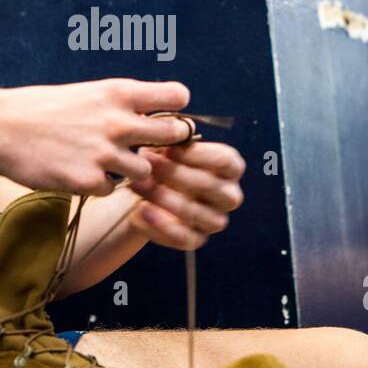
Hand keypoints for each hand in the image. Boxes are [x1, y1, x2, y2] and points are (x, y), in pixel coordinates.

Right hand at [0, 79, 193, 194]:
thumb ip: (119, 105)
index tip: (166, 117)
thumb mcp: (86, 94)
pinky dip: (100, 185)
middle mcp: (117, 121)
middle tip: (146, 147)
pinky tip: (79, 173)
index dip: (176, 109)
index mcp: (117, 92)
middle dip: (165, 144)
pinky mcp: (88, 180)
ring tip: (102, 162)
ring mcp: (105, 153)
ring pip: (144, 170)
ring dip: (129, 170)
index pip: (176, 97)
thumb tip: (151, 116)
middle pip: (173, 135)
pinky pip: (112, 189)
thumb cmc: (40, 108)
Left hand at [127, 140, 245, 249]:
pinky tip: (140, 210)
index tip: (170, 148)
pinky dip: (160, 225)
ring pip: (196, 213)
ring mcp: (215, 220)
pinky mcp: (196, 239)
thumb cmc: (161, 160)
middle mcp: (229, 196)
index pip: (226, 161)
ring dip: (163, 198)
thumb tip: (173, 128)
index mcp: (229, 168)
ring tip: (137, 185)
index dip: (198, 154)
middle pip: (211, 186)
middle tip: (148, 165)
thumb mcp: (165, 143)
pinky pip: (183, 237)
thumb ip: (172, 134)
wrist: (144, 191)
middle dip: (175, 174)